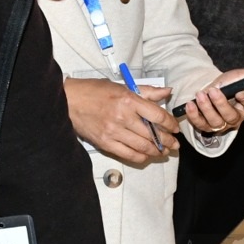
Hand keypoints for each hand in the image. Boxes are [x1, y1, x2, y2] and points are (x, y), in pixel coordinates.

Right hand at [62, 78, 180, 163]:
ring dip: (157, 151)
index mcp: (128, 100)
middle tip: (175, 145)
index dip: (170, 124)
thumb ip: (146, 91)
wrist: (68, 101)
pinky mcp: (105, 143)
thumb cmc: (94, 91)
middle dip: (168, 141)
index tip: (175, 128)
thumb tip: (167, 91)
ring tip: (164, 151)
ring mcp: (114, 132)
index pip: (157, 115)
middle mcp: (123, 117)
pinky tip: (147, 155)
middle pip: (153, 134)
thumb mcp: (121, 86)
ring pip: (143, 147)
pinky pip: (129, 155)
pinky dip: (141, 157)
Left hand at [180, 72, 243, 133]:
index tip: (240, 91)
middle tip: (213, 90)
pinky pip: (200, 124)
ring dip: (206, 108)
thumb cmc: (229, 84)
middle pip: (231, 116)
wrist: (212, 90)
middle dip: (221, 103)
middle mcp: (236, 118)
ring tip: (200, 94)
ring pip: (215, 122)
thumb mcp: (240, 76)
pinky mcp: (206, 127)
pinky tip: (190, 104)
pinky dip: (194, 115)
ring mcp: (221, 124)